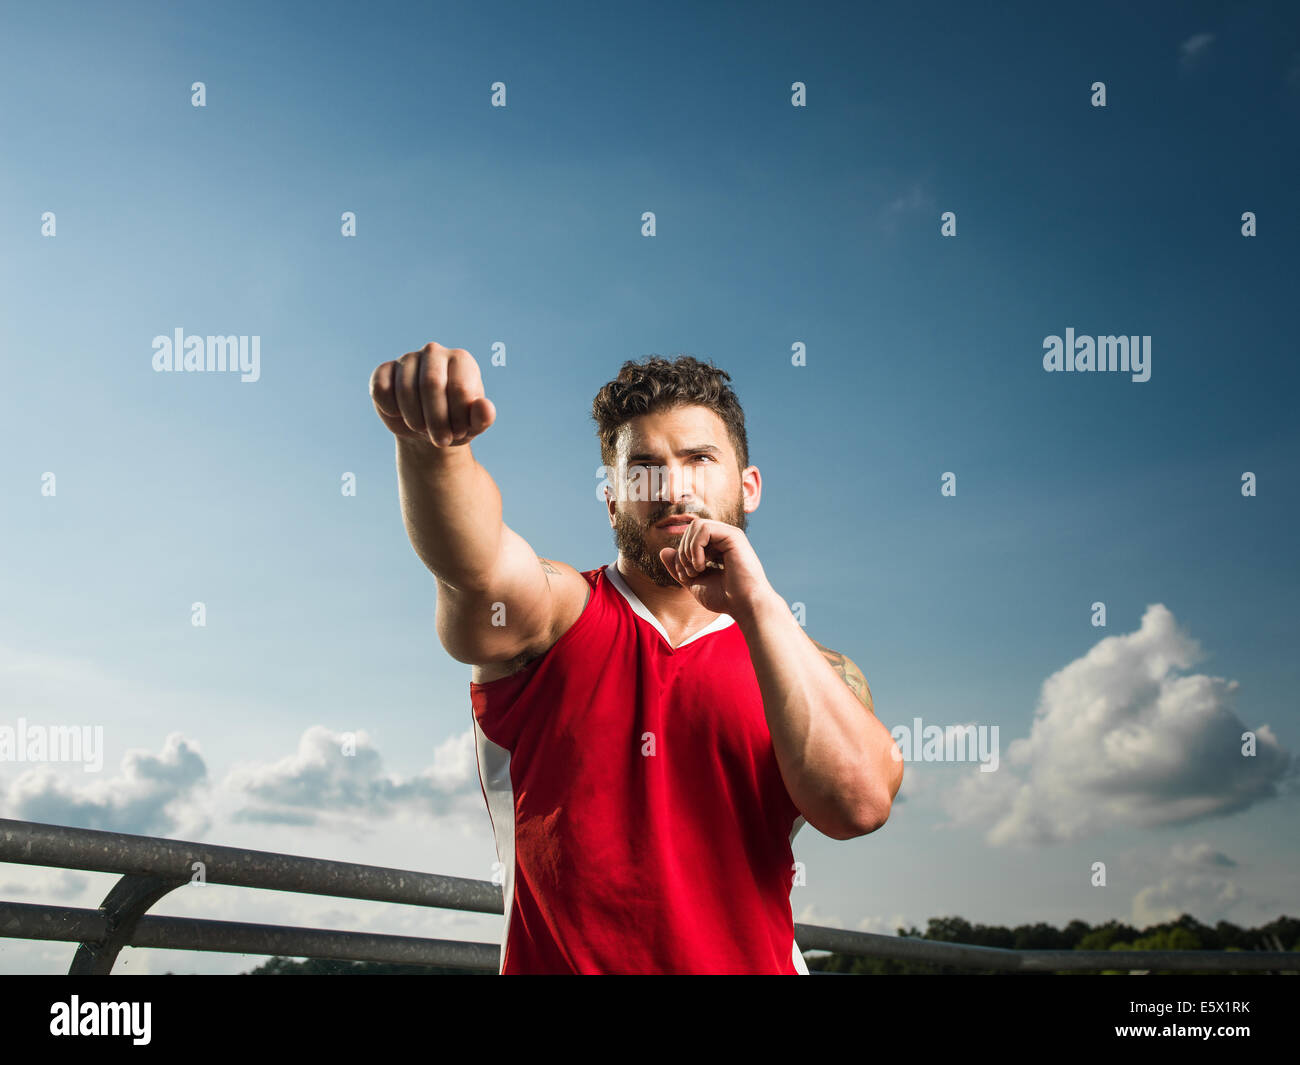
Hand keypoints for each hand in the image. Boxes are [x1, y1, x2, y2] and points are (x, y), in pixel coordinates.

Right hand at [370, 342, 495, 447]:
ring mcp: (407, 359)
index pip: (459, 386)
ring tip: (423, 428)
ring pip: (404, 389)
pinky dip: (391, 410)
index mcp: (462, 360)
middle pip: (431, 384)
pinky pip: (381, 390)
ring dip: (414, 420)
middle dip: (436, 420)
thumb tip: (485, 407)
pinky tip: (400, 415)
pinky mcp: (384, 370)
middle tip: (441, 440)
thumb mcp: (473, 426)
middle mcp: (434, 352)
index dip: (458, 417)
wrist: (427, 430)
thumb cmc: (455, 424)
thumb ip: (483, 417)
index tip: (459, 433)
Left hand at [659, 518, 774, 618]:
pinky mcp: (734, 535)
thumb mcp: (693, 582)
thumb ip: (679, 567)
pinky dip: (695, 547)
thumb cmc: (724, 598)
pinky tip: (702, 566)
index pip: (689, 537)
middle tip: (689, 573)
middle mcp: (724, 538)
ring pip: (696, 525)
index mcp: (717, 547)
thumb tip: (663, 551)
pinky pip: (704, 528)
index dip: (680, 555)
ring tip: (696, 569)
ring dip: (688, 549)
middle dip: (682, 551)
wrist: (745, 606)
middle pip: (691, 528)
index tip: (685, 576)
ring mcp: (730, 535)